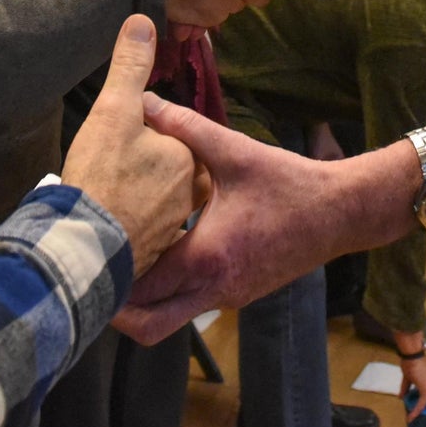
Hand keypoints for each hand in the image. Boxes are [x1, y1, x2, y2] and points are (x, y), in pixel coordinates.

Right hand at [60, 16, 198, 276]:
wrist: (85, 244)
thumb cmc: (103, 173)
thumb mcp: (114, 108)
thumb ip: (130, 66)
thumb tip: (143, 20)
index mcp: (189, 157)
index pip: (167, 132)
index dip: (136, 128)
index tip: (110, 136)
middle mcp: (190, 194)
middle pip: (165, 167)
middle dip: (141, 164)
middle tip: (106, 163)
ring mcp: (171, 228)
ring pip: (155, 200)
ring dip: (135, 196)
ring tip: (105, 192)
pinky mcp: (151, 256)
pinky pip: (141, 231)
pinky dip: (126, 226)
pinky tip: (105, 223)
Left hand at [113, 98, 358, 342]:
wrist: (340, 213)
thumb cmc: (290, 184)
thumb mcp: (236, 152)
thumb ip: (186, 126)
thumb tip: (146, 102)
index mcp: (206, 256)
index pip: (141, 288)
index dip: (109, 275)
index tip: (85, 256)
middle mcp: (214, 288)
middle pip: (148, 324)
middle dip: (117, 307)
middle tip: (94, 273)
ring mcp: (227, 297)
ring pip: (169, 319)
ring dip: (144, 301)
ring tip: (122, 263)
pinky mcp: (238, 295)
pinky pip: (192, 305)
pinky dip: (170, 292)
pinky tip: (162, 256)